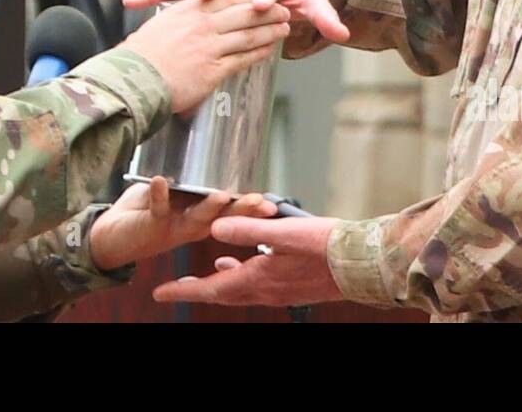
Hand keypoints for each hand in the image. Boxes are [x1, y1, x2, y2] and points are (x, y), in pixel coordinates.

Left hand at [90, 178, 277, 271]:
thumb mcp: (173, 190)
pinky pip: (158, 208)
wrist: (110, 237)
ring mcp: (174, 228)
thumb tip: (205, 143)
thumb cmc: (145, 210)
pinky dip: (160, 193)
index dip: (251, 207)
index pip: (232, 212)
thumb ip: (188, 176)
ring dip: (210, 207)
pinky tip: (162, 180)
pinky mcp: (152, 225)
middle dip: (242, 210)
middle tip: (260, 202)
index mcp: (202, 217)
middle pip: (223, 218)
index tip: (272, 203)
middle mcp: (193, 226)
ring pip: (197, 219)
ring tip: (222, 194)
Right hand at [119, 0, 290, 113]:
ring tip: (284, 28)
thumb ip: (176, 23)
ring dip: (270, 30)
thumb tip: (183, 22)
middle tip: (283, 10)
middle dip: (267, 10)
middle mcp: (201, 25)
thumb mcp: (156, 29)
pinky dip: (259, 52)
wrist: (131, 82)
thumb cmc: (138, 59)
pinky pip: (243, 58)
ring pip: (248, 34)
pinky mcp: (212, 70)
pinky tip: (268, 50)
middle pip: (243, 12)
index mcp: (187, 11)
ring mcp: (209, 47)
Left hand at [151, 214, 341, 306]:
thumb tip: (213, 228)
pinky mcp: (294, 286)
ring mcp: (281, 291)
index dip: (183, 291)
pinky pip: (259, 285)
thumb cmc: (326, 246)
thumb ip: (246, 230)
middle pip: (222, 295)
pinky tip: (247, 263)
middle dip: (197, 290)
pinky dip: (244, 276)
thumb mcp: (283, 232)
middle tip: (176, 288)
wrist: (362, 264)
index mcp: (258, 280)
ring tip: (209, 272)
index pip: (211, 290)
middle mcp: (267, 291)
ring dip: (221, 283)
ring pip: (241, 290)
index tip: (159, 293)